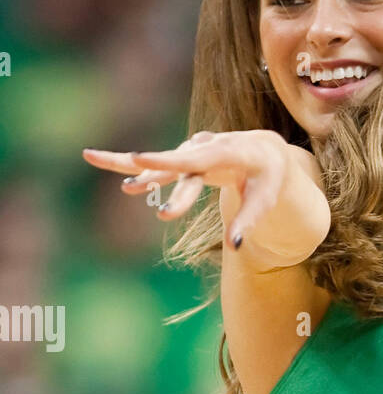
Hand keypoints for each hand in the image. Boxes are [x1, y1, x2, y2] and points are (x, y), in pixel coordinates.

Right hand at [82, 129, 300, 247]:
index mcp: (229, 152)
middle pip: (174, 161)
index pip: (194, 158)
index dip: (166, 160)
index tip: (139, 159)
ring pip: (162, 162)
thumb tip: (234, 247)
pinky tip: (122, 180)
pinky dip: (141, 171)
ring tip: (103, 169)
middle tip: (128, 187)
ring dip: (136, 169)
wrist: (264, 151)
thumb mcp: (265, 200)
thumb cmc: (268, 178)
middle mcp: (206, 147)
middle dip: (150, 171)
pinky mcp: (186, 159)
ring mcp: (193, 151)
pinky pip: (161, 166)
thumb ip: (248, 221)